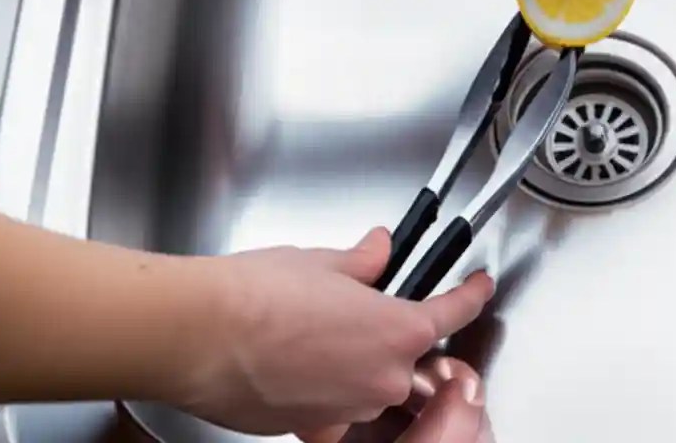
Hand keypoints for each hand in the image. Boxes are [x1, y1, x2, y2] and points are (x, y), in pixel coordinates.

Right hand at [173, 228, 493, 436]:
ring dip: (353, 360)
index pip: (453, 312)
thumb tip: (378, 250)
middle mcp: (383, 378)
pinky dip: (321, 386)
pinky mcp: (313, 428)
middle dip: (387, 330)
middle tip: (351, 307)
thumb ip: (363, 262)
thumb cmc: (255, 296)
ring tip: (310, 332)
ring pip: (369, 382)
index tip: (479, 285)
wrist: (197, 335)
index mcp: (398, 330)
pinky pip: (333, 406)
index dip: (470, 295)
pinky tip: (291, 363)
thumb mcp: (322, 263)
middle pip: (406, 353)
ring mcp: (349, 409)